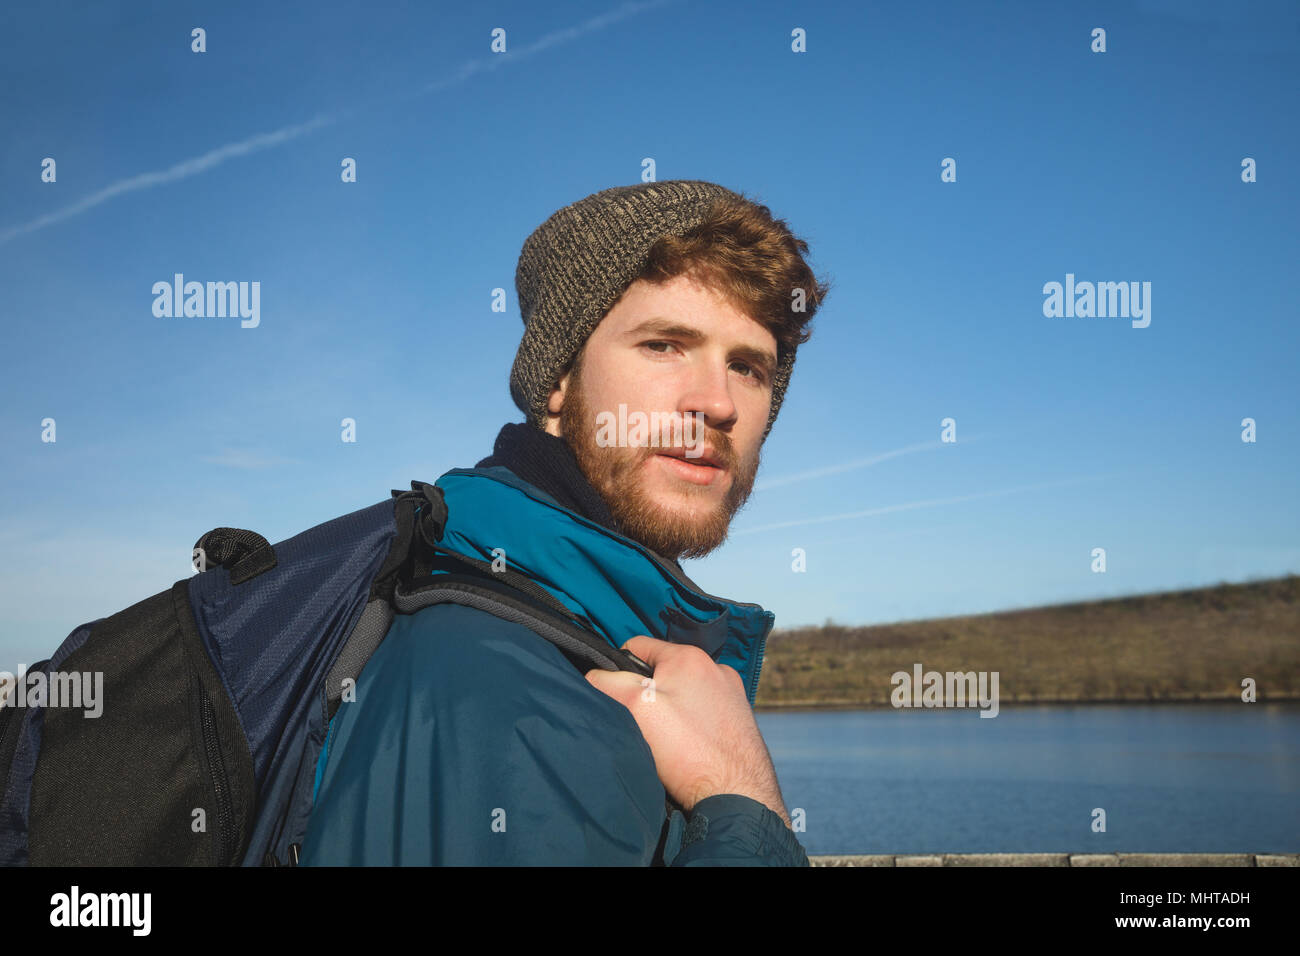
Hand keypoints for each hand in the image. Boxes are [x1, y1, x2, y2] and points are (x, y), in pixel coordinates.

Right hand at [585, 634, 790, 826]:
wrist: (738, 797)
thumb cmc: (688, 750)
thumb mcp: (636, 708)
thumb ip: (608, 682)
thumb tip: (594, 675)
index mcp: (689, 656)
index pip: (637, 646)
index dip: (617, 669)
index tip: (616, 699)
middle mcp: (716, 668)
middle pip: (662, 671)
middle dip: (646, 693)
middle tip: (641, 724)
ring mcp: (732, 694)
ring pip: (683, 692)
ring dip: (669, 709)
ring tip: (666, 740)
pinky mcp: (740, 719)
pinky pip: (703, 711)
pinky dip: (690, 723)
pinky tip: (688, 746)